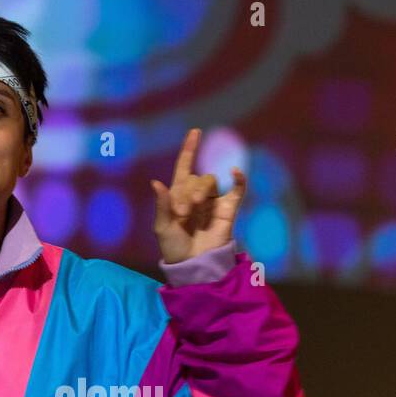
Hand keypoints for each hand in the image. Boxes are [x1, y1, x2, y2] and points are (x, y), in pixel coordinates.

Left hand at [150, 127, 246, 263]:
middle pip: (195, 177)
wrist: (193, 264)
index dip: (190, 149)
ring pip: (210, 181)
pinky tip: (235, 172)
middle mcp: (197, 194)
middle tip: (183, 212)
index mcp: (179, 195)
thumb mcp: (162, 227)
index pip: (185, 166)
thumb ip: (162, 205)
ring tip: (195, 209)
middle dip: (188, 191)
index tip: (196, 132)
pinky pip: (237, 190)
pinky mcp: (228, 209)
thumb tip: (156, 182)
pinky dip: (239, 179)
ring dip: (201, 191)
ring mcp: (214, 201)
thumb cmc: (174, 247)